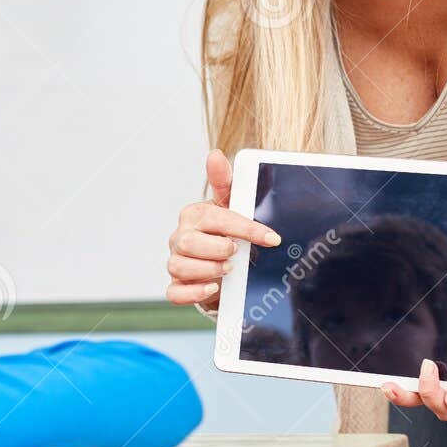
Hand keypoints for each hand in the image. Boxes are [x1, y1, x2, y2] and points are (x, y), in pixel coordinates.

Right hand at [165, 150, 279, 311]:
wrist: (221, 261)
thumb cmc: (225, 229)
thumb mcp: (230, 205)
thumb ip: (224, 181)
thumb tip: (214, 154)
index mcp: (193, 215)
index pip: (215, 218)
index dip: (245, 228)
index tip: (271, 238)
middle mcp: (180, 237)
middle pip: (190, 243)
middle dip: (218, 249)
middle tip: (236, 252)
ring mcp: (176, 262)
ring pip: (180, 267)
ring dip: (209, 270)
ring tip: (228, 270)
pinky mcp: (176, 285)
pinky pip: (175, 292)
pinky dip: (193, 292)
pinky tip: (212, 287)